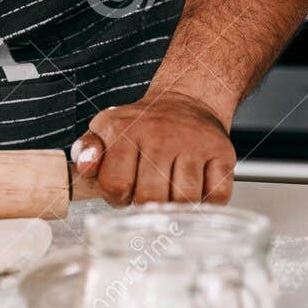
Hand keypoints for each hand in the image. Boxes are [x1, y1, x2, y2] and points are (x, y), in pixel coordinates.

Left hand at [72, 90, 235, 206]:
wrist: (188, 101)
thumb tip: (85, 166)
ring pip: (184, 201)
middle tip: (149, 192)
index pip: (116, 186)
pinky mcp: (222, 153)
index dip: (118, 197)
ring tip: (171, 190)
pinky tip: (197, 188)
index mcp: (127, 130)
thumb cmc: (144, 124)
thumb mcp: (107, 128)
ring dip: (177, 206)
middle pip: (150, 198)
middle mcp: (161, 135)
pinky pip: (216, 197)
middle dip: (146, 204)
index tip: (125, 190)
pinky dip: (207, 203)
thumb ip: (87, 150)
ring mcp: (194, 144)